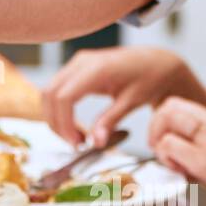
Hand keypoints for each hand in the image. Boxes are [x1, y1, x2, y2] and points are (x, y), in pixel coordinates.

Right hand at [42, 46, 200, 146]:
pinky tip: (74, 125)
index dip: (64, 123)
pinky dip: (60, 110)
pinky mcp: (77, 69)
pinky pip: (58, 90)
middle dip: (56, 123)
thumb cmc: (149, 78)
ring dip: (55, 117)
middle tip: (75, 144)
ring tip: (76, 137)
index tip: (76, 143)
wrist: (157, 63)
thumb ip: (110, 121)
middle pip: (50, 94)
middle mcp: (81, 62)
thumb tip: (95, 143)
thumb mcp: (132, 102)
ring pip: (49, 92)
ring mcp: (77, 63)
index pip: (64, 97)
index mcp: (96, 68)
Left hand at [148, 97, 205, 205]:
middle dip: (156, 127)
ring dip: (160, 142)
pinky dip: (166, 158)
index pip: (182, 105)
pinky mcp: (205, 159)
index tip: (167, 140)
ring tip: (173, 163)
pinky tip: (182, 173)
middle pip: (169, 106)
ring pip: (166, 121)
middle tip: (161, 149)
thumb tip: (183, 151)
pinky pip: (169, 146)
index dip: (166, 121)